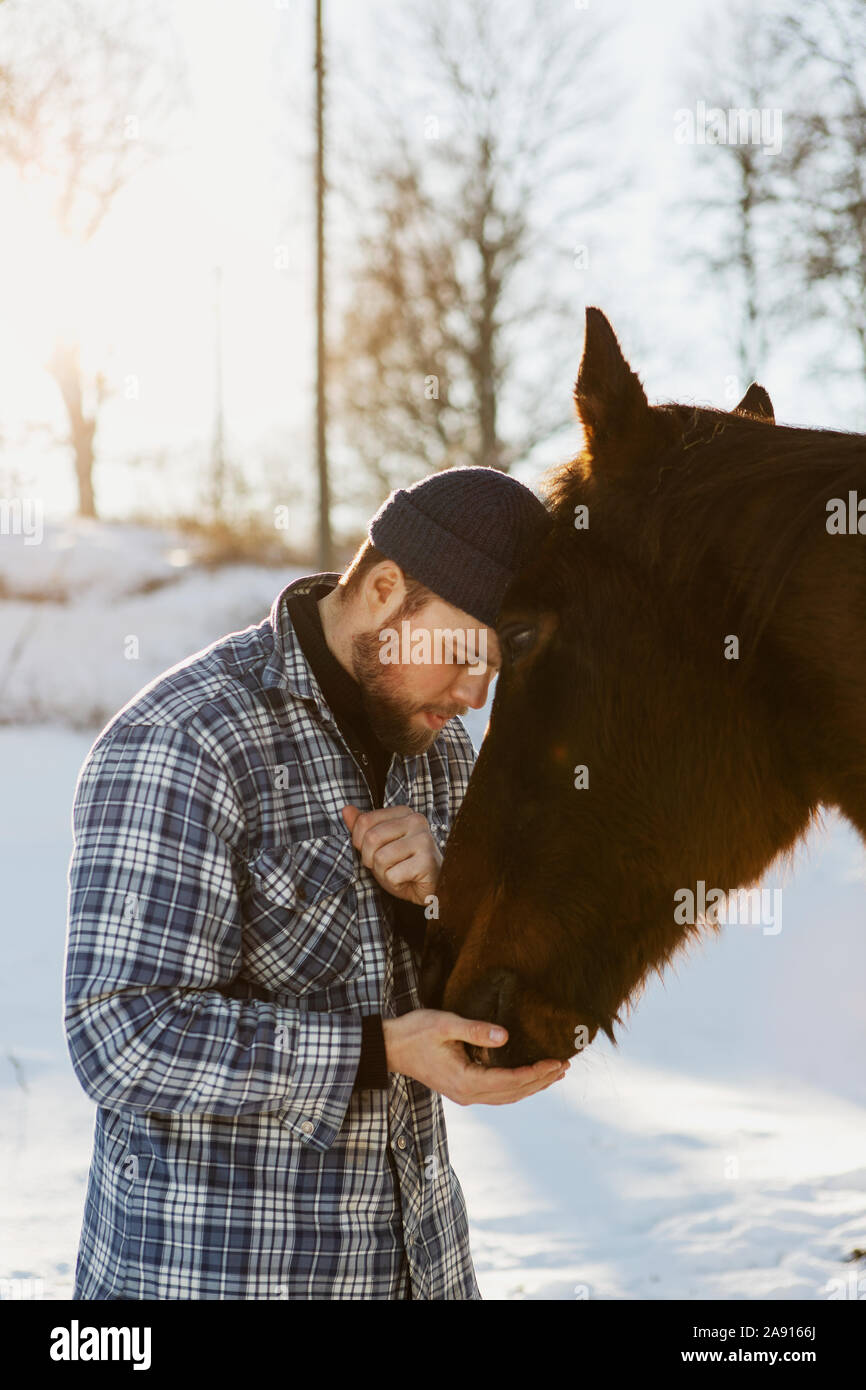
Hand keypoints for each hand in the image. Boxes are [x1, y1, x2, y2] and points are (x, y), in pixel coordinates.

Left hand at [342, 803, 441, 906]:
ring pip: (380, 858)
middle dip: (371, 859)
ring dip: (383, 873)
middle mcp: (416, 821)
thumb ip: (362, 827)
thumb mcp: (378, 845)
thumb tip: (346, 809)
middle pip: (371, 838)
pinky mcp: (427, 861)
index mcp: (403, 812)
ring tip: (398, 872)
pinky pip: (392, 874)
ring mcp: (424, 840)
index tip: (374, 851)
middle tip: (386, 866)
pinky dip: (395, 883)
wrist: (430, 888)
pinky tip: (407, 880)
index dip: (360, 842)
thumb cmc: (403, 865)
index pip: (364, 821)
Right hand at [381, 1010, 569, 1104]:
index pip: (510, 1080)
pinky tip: (527, 1078)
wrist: (390, 1048)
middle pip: (513, 1093)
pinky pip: (497, 1093)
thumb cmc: (415, 1032)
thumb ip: (475, 1030)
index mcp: (466, 1080)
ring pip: (507, 1096)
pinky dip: (517, 1087)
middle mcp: (468, 1094)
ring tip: (554, 1074)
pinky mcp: (463, 1089)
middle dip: (541, 1080)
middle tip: (565, 1066)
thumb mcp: (444, 1024)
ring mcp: (465, 1095)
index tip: (557, 1061)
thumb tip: (505, 1035)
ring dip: (532, 1086)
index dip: (536, 1072)